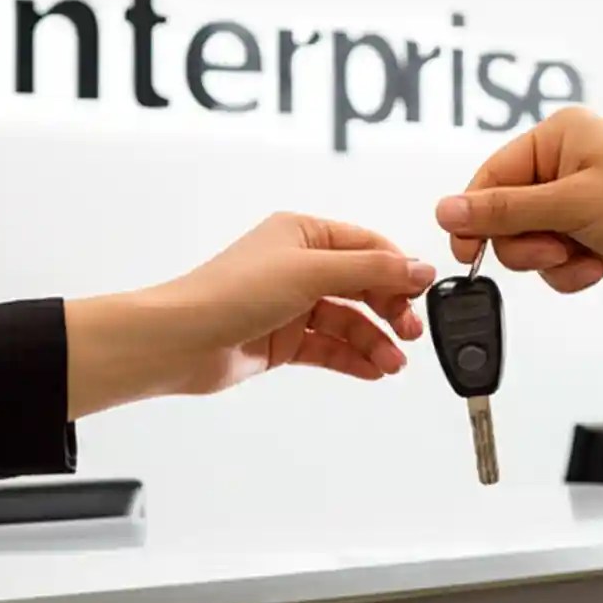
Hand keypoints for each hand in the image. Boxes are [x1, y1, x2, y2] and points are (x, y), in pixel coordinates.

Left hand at [64, 212, 435, 418]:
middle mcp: (298, 265)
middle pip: (362, 284)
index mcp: (303, 233)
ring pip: (348, 321)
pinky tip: (374, 369)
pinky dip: (353, 358)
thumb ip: (371, 270)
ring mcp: (291, 304)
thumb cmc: (229, 293)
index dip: (398, 269)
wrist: (180, 341)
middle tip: (410, 332)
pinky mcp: (282, 340)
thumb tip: (419, 267)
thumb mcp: (311, 272)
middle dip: (389, 309)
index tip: (422, 293)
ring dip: (374, 340)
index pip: (367, 246)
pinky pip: (329, 347)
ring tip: (392, 362)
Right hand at [435, 107, 602, 304]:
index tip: (467, 251)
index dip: (474, 216)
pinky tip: (596, 265)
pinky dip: (568, 270)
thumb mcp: (572, 205)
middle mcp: (561, 164)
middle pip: (503, 214)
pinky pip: (550, 259)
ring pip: (525, 242)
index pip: (489, 177)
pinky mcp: (584, 232)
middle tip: (554, 250)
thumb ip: (504, 211)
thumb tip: (446, 209)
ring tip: (581, 256)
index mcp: (555, 137)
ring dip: (549, 260)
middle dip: (525, 243)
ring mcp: (573, 200)